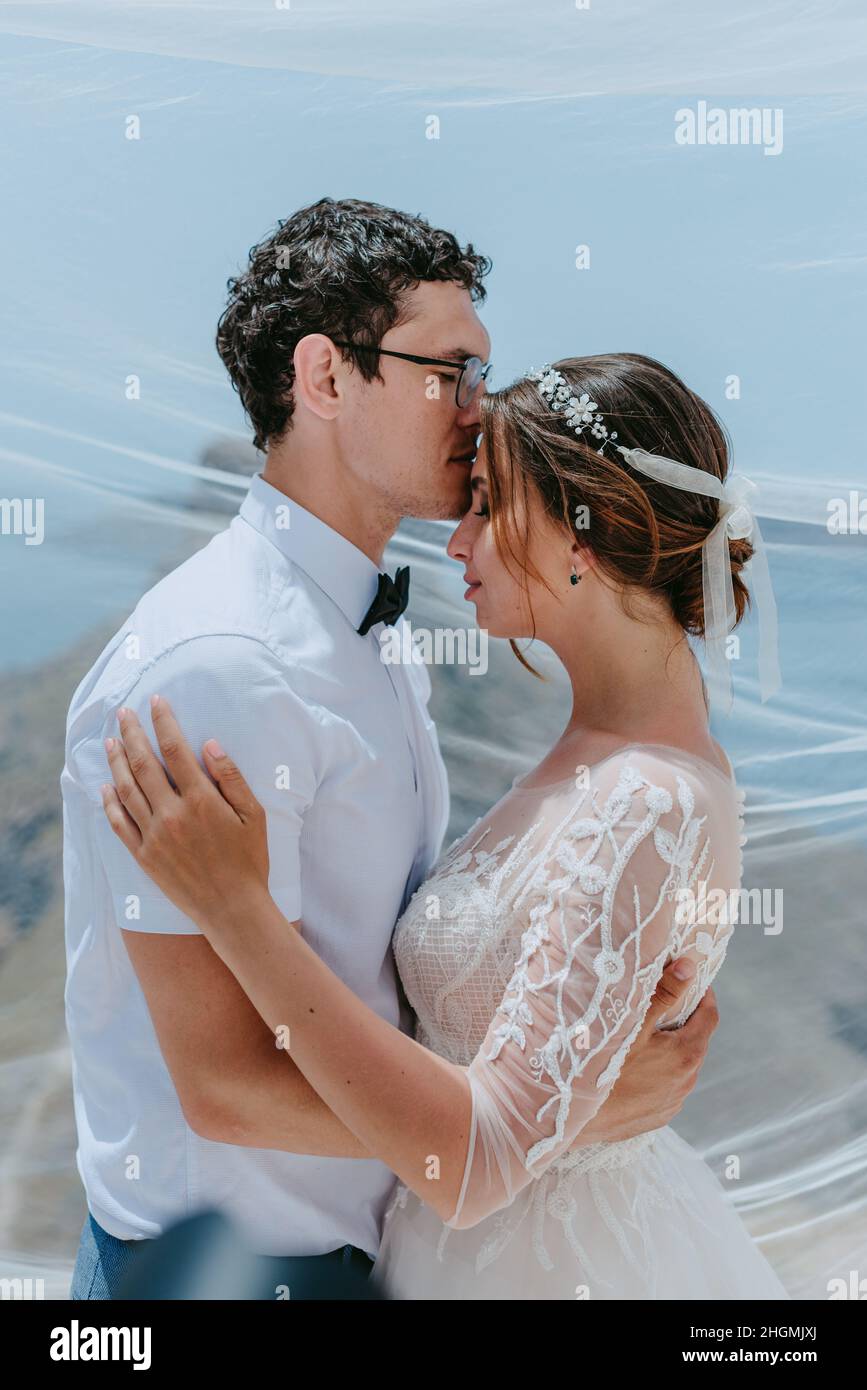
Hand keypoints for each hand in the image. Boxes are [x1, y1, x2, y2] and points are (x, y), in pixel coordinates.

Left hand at [101, 695, 269, 930]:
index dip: (163, 721)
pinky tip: (105, 786)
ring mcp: (154, 836)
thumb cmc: (250, 860)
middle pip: (144, 763)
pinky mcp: (144, 856)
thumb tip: (209, 745)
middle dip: (132, 733)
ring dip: (116, 761)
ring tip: (110, 740)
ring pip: (126, 789)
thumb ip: (231, 778)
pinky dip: (109, 802)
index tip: (156, 702)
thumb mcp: (254, 815)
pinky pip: (119, 823)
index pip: (175, 749)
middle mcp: (172, 814)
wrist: (232, 909)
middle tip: (123, 713)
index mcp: (201, 800)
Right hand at [580, 962, 718, 1143]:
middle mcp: (686, 1081)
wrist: (573, 1116)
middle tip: (662, 1004)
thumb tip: (688, 967)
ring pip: (679, 1066)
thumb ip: (663, 994)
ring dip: (669, 1049)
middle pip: (694, 1041)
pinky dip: (657, 1072)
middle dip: (683, 1021)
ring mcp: (672, 1102)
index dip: (704, 996)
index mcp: (686, 1054)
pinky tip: (633, 1067)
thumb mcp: (633, 1024)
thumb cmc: (602, 1066)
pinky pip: (665, 1087)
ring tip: (643, 1036)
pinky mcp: (656, 1116)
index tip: (694, 982)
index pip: (709, 1017)